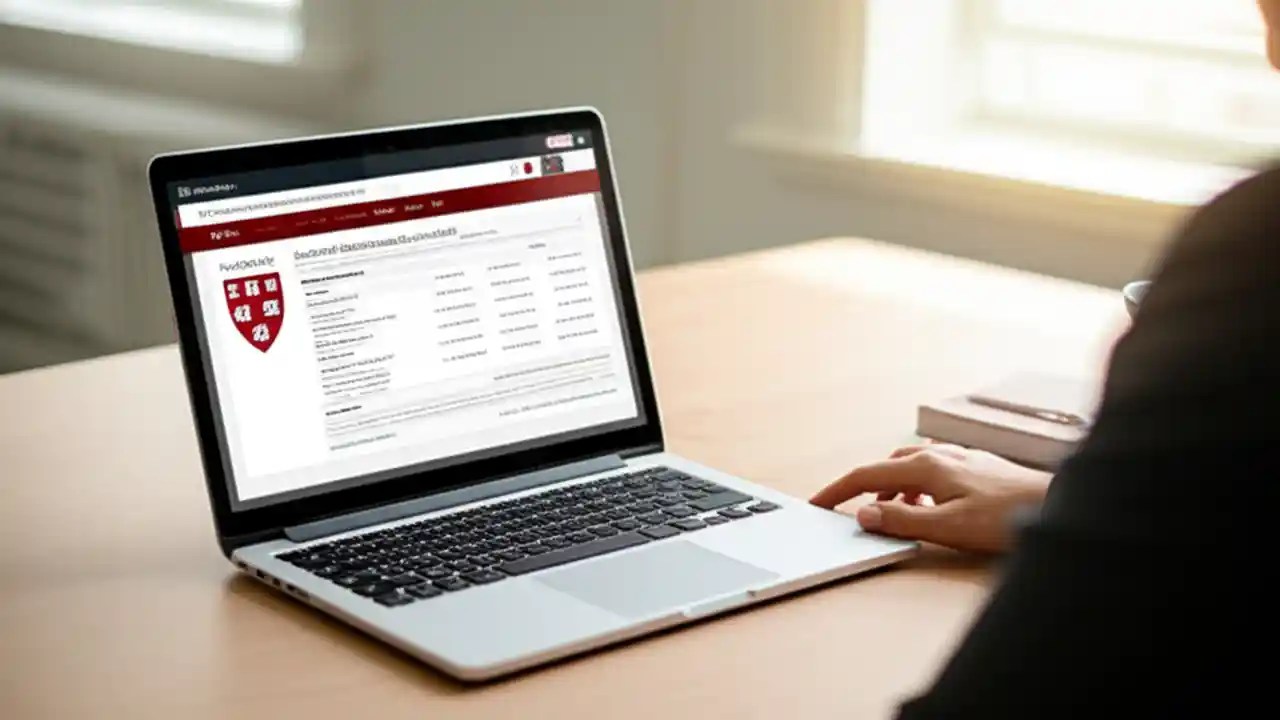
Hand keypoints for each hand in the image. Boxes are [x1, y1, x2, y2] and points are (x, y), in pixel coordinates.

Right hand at [809, 444, 1051, 552]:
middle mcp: (937, 454)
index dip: (837, 491)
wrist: (1055, 504)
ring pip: (907, 468)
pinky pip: (929, 471)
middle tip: (845, 510)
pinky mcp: (973, 465)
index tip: (817, 504)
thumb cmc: (1006, 517)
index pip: (866, 475)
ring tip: (888, 514)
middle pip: (884, 467)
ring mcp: (956, 457)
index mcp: (925, 466)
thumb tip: (864, 515)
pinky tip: (926, 505)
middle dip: (861, 488)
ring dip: (890, 489)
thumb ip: (903, 520)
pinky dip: (914, 487)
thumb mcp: (948, 527)